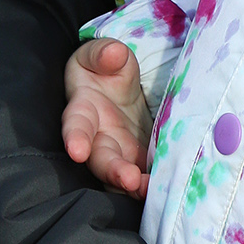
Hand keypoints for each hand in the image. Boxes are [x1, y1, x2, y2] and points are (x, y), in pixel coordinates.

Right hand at [62, 39, 150, 199]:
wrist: (121, 86)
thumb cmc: (107, 68)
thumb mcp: (103, 54)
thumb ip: (104, 53)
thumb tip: (113, 53)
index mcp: (84, 109)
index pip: (76, 123)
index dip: (75, 137)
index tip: (77, 151)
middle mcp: (99, 137)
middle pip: (101, 159)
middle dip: (113, 171)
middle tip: (129, 180)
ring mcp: (119, 152)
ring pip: (120, 176)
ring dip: (133, 186)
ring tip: (149, 190)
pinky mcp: (138, 160)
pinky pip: (142, 176)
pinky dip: (152, 184)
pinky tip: (167, 187)